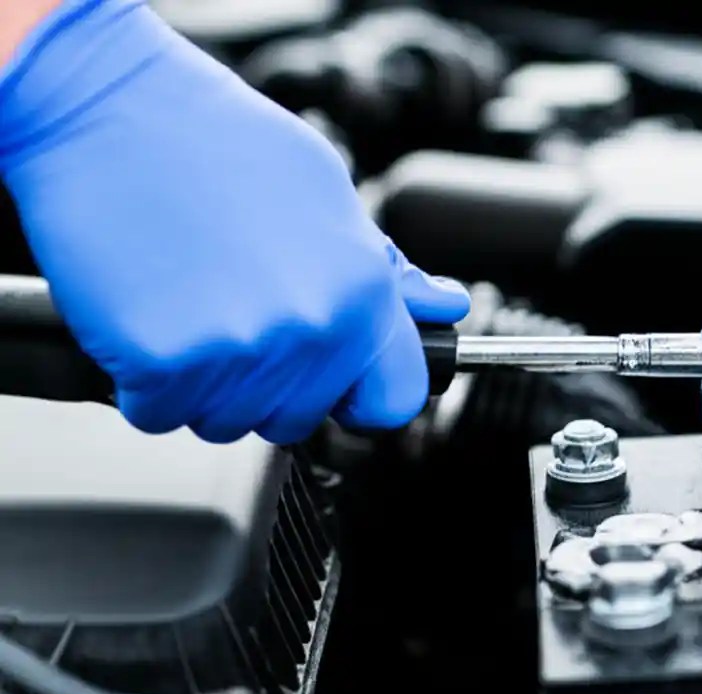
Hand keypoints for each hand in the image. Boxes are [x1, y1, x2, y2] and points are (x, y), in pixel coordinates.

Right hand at [0, 0, 468, 443]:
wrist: (105, 110)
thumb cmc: (214, 142)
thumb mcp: (327, 192)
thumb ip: (386, 270)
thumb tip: (444, 309)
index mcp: (361, 291)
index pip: (394, 400)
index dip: (362, 394)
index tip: (339, 382)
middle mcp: (310, 328)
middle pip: (300, 418)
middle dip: (268, 383)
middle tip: (233, 308)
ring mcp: (237, 352)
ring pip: (228, 423)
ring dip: (205, 383)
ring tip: (189, 301)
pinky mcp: (161, 366)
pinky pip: (159, 415)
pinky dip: (146, 382)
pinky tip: (149, 314)